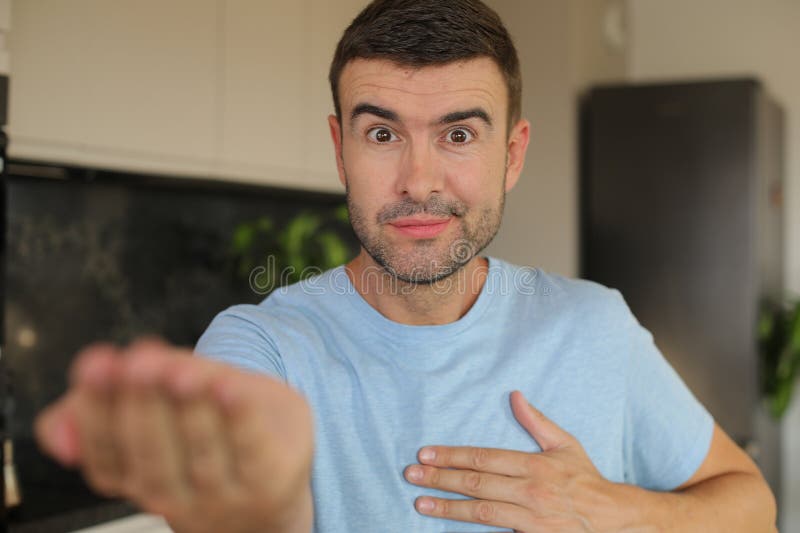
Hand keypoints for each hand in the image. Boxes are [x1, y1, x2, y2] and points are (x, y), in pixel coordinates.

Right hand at [35, 338, 313, 532]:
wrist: (277, 463)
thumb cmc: (211, 429)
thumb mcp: (159, 410)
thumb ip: (112, 405)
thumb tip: (56, 427)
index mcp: (138, 479)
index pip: (106, 457)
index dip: (97, 412)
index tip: (96, 363)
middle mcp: (176, 497)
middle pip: (152, 457)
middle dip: (141, 405)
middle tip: (136, 362)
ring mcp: (226, 494)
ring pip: (202, 453)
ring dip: (188, 410)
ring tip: (178, 370)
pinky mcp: (271, 479)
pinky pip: (253, 449)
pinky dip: (240, 418)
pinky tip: (228, 386)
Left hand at [403, 391, 619, 531]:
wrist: (613, 520)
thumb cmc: (585, 479)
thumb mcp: (565, 444)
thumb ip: (536, 421)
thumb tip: (514, 395)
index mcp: (534, 465)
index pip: (483, 458)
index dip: (451, 455)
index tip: (425, 453)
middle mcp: (529, 491)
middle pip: (475, 483)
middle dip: (439, 479)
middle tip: (411, 475)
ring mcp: (530, 519)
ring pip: (481, 511)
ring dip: (448, 507)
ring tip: (420, 503)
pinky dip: (472, 530)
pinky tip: (450, 527)